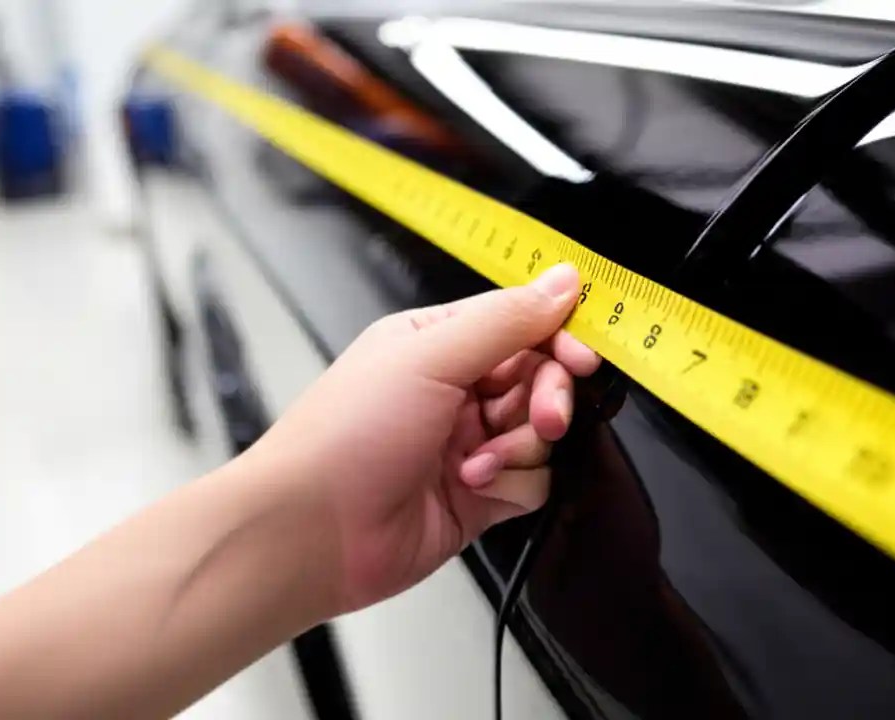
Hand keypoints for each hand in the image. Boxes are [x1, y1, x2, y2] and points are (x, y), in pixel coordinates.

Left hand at [246, 264, 599, 613]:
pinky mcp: (480, 495)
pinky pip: (534, 481)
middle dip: (549, 396)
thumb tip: (562, 281)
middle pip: (543, 377)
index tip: (583, 356)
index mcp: (438, 340)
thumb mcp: (429, 357)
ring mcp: (468, 444)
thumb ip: (505, 319)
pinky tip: (473, 485)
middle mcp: (455, 389)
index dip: (561, 336)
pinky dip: (514, 482)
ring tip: (480, 460)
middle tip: (544, 416)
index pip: (523, 321)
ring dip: (523, 446)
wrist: (311, 532)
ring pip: (544, 432)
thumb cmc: (343, 436)